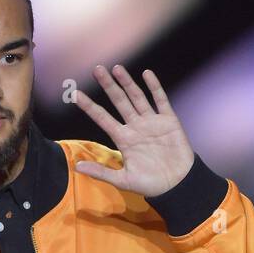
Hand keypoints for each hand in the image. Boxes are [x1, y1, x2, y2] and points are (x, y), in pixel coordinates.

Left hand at [72, 64, 194, 195]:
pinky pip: (161, 100)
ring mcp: (151, 122)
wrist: (177, 184)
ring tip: (116, 68)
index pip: (102, 118)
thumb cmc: (150, 184)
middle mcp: (135, 127)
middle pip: (119, 102)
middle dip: (108, 86)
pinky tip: (146, 74)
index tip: (76, 95)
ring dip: (127, 83)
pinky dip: (154, 87)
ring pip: (137, 97)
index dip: (89, 106)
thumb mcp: (123, 180)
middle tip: (97, 69)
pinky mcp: (168, 121)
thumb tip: (76, 166)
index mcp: (123, 139)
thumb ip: (101, 172)